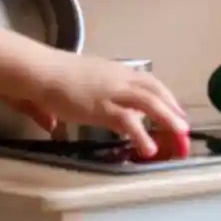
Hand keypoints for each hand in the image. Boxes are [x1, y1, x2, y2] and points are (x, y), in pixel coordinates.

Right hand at [25, 52, 188, 157]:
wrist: (38, 71)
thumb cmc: (46, 77)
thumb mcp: (67, 86)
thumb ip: (68, 103)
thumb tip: (51, 123)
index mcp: (114, 71)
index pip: (147, 80)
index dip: (162, 94)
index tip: (173, 106)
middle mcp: (119, 78)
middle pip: (155, 89)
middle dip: (172, 106)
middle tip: (183, 123)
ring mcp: (112, 92)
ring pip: (150, 103)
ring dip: (167, 118)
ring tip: (180, 134)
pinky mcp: (103, 107)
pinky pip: (129, 122)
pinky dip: (142, 135)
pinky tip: (148, 149)